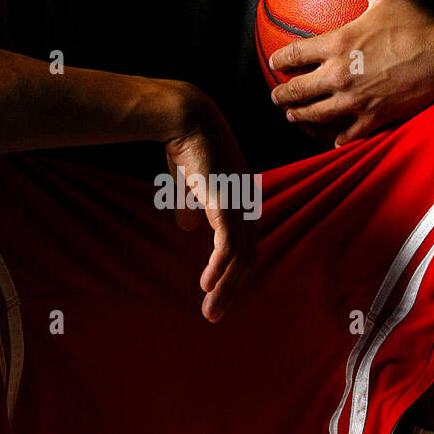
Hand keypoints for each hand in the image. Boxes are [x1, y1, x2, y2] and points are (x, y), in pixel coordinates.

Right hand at [161, 88, 258, 322]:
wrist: (186, 120)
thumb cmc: (187, 147)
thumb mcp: (190, 184)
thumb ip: (192, 206)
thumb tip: (187, 228)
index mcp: (241, 201)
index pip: (245, 245)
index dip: (234, 271)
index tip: (219, 292)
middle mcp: (247, 206)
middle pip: (247, 259)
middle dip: (232, 289)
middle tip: (215, 313)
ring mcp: (240, 206)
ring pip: (239, 260)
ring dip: (225, 288)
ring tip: (210, 312)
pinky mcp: (227, 205)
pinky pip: (227, 247)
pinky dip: (218, 269)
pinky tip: (206, 285)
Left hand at [267, 0, 433, 145]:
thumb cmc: (419, 20)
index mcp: (337, 44)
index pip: (294, 55)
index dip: (280, 59)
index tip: (275, 61)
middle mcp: (339, 76)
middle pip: (296, 92)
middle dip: (281, 95)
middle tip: (276, 96)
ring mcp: (355, 101)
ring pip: (314, 116)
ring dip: (299, 116)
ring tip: (293, 116)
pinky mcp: (373, 119)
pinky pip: (346, 135)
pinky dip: (336, 138)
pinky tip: (332, 140)